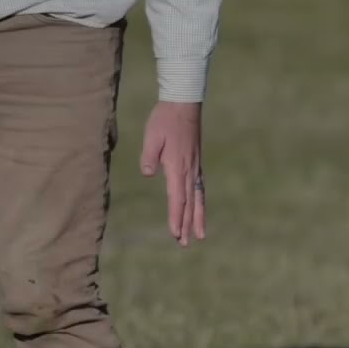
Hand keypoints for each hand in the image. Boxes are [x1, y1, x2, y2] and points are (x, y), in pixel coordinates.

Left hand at [140, 101, 205, 245]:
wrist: (184, 104)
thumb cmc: (164, 119)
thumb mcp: (152, 136)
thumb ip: (149, 156)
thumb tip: (148, 174)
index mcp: (177, 167)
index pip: (177, 198)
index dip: (175, 217)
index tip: (174, 233)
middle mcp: (189, 171)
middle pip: (189, 204)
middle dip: (186, 225)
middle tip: (184, 243)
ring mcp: (195, 168)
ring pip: (198, 199)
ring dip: (197, 218)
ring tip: (200, 236)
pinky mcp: (196, 164)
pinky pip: (200, 189)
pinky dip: (200, 203)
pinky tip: (199, 210)